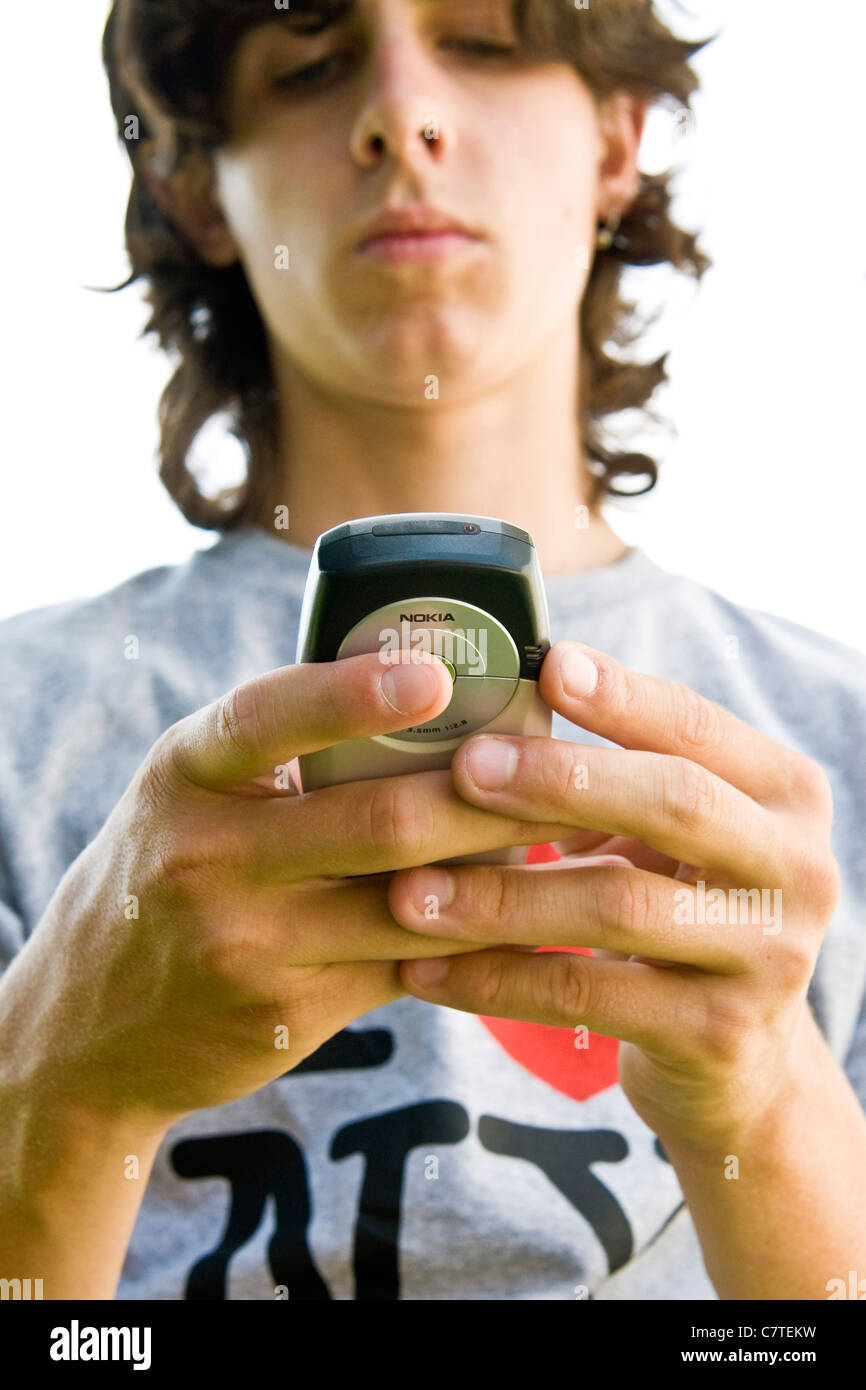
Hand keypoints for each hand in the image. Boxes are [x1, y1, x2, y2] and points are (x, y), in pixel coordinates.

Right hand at [10, 649, 579, 1125]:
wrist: (91, 1023)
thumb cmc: (169, 868)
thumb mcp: (193, 791)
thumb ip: (279, 747)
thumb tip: (426, 686)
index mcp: (185, 773)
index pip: (268, 717)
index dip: (354, 694)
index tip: (434, 673)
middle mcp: (207, 855)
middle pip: (375, 820)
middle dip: (483, 794)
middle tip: (556, 763)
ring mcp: (247, 943)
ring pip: (409, 900)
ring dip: (497, 866)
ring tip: (559, 827)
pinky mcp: (288, 1010)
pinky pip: (407, 964)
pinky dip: (472, 932)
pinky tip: (518, 905)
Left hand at [389, 641, 841, 1149]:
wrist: (740, 1059)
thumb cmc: (680, 911)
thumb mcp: (678, 835)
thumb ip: (616, 773)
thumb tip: (487, 706)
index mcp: (786, 795)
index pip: (701, 729)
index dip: (624, 697)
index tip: (546, 664)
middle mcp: (797, 870)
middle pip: (676, 803)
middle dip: (562, 779)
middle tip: (465, 767)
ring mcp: (768, 958)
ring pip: (619, 908)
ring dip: (503, 897)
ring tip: (411, 890)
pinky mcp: (719, 1035)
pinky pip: (587, 996)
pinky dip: (496, 980)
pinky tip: (426, 970)